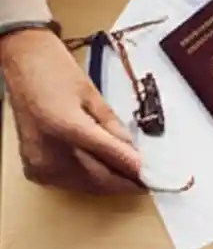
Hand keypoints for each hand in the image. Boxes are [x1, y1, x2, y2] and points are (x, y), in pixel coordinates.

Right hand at [1, 28, 142, 193]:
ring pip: (86, 186)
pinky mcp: (33, 167)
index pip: (110, 156)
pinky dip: (90, 180)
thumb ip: (113, 127)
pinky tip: (104, 171)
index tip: (154, 176)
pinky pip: (70, 183)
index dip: (135, 169)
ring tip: (129, 176)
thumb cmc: (54, 70)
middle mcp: (48, 150)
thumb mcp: (93, 96)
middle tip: (146, 179)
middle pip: (99, 179)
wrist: (22, 62)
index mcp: (65, 126)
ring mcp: (39, 162)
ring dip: (110, 184)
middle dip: (126, 181)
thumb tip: (133, 152)